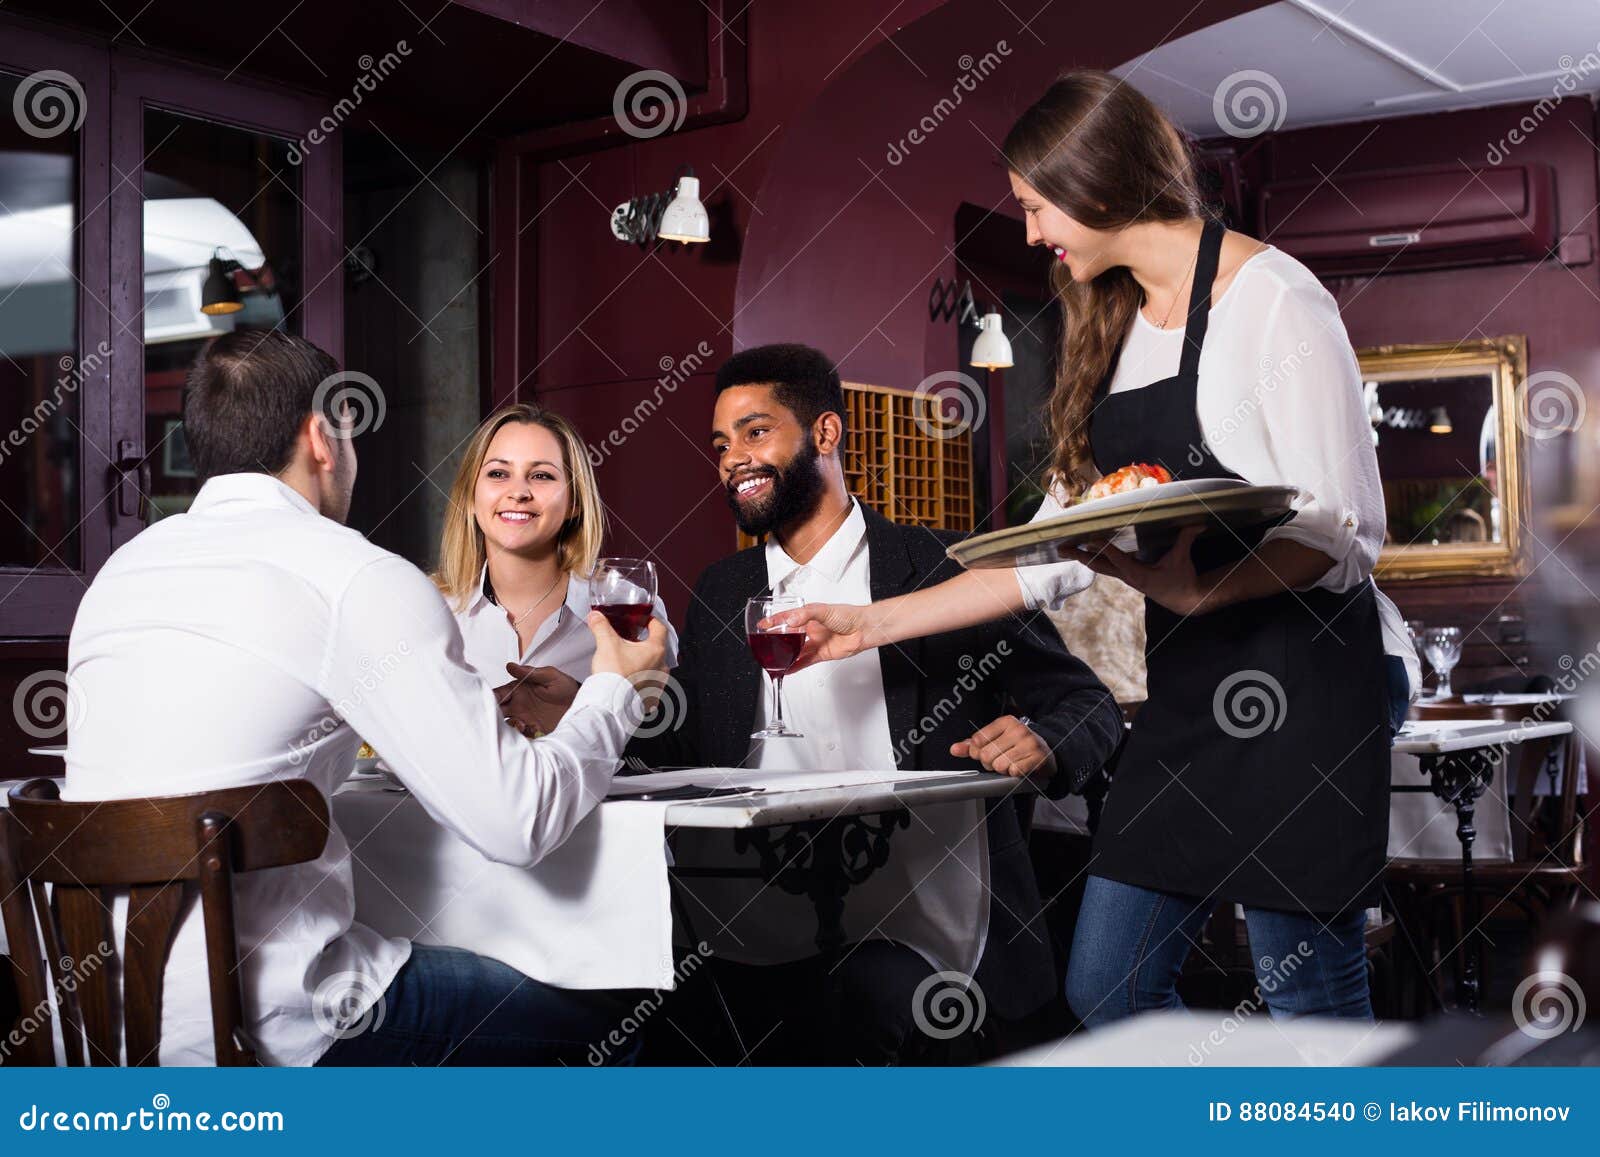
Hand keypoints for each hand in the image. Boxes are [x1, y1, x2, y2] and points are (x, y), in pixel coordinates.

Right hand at [494, 664, 579, 737]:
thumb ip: (529, 672)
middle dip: (493, 716)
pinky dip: (521, 735)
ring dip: (509, 726)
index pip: (497, 694)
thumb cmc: (566, 687)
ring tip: (520, 724)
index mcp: (518, 690)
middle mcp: (518, 705)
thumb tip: (511, 666)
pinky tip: (530, 729)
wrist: (582, 704)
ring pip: (506, 725)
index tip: (488, 703)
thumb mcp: (550, 675)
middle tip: (498, 717)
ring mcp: (525, 718)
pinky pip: (520, 736)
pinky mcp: (534, 730)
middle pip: (497, 712)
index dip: (489, 699)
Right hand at [587, 613, 669, 709]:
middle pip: (656, 649)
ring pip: (654, 668)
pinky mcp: (651, 699)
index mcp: (655, 650)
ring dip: (644, 664)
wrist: (611, 703)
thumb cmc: (615, 674)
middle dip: (644, 645)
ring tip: (628, 664)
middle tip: (630, 643)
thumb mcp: (606, 644)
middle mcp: (662, 667)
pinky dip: (642, 683)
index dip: (651, 621)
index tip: (644, 620)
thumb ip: (601, 626)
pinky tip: (630, 681)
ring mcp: (658, 684)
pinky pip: (650, 687)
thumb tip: (596, 617)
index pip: (660, 628)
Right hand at [761, 601, 874, 672]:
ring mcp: (815, 642)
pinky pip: (804, 661)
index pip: (787, 618)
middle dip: (776, 640)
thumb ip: (806, 615)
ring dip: (785, 655)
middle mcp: (810, 629)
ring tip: (773, 659)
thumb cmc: (848, 615)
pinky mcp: (820, 654)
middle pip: (789, 635)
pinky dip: (795, 666)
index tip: (763, 625)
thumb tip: (791, 620)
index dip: (774, 621)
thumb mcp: (824, 610)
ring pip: (795, 650)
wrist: (863, 630)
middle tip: (765, 644)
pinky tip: (786, 669)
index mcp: (808, 615)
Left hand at [951, 715, 1054, 777]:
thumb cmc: (1017, 746)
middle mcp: (1018, 729)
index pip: (977, 740)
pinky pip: (1014, 771)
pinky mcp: (1038, 758)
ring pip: (999, 765)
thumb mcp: (995, 740)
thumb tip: (954, 749)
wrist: (1047, 753)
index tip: (990, 751)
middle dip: (991, 763)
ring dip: (1003, 769)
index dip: (979, 752)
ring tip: (1012, 763)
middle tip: (1002, 759)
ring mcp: (1029, 743)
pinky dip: (1014, 773)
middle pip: (987, 755)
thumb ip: (973, 745)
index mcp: (1006, 722)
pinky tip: (1020, 767)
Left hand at [1069, 524, 1208, 614]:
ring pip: (1099, 567)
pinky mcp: (1127, 577)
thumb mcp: (1182, 559)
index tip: (1089, 538)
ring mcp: (1126, 578)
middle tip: (1061, 548)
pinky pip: (1105, 567)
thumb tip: (1196, 523)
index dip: (1103, 547)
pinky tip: (1084, 552)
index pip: (1117, 558)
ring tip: (1065, 549)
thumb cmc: (1182, 579)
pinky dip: (1093, 558)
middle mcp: (1128, 577)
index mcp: (1139, 574)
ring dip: (1082, 557)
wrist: (1184, 600)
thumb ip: (1186, 539)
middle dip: (1079, 556)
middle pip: (1098, 565)